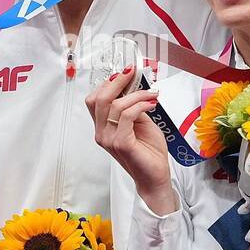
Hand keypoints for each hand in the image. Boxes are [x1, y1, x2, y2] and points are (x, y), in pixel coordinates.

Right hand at [87, 67, 175, 213]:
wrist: (155, 177)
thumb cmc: (148, 152)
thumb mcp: (140, 122)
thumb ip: (132, 106)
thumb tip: (133, 86)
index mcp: (103, 127)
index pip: (95, 99)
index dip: (108, 82)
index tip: (127, 72)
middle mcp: (102, 133)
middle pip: (98, 99)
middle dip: (117, 81)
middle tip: (133, 72)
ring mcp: (109, 139)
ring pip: (115, 105)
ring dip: (136, 94)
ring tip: (151, 94)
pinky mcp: (121, 144)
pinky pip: (127, 116)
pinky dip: (140, 105)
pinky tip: (151, 104)